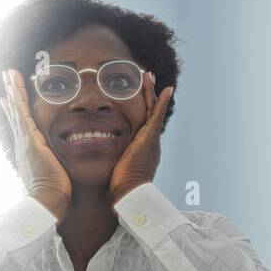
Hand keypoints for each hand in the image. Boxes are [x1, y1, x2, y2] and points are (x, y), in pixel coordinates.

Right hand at [0, 69, 70, 219]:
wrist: (46, 203)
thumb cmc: (52, 196)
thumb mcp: (52, 178)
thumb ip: (53, 169)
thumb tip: (57, 170)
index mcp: (27, 153)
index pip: (21, 127)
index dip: (15, 112)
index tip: (9, 100)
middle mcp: (22, 145)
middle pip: (15, 114)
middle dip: (11, 95)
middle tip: (6, 78)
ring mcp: (24, 142)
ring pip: (17, 111)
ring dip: (12, 91)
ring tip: (8, 74)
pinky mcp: (30, 141)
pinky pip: (22, 115)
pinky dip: (18, 100)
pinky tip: (14, 88)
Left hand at [108, 72, 172, 204]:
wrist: (129, 195)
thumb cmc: (120, 189)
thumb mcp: (115, 172)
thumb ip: (112, 164)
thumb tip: (104, 167)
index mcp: (142, 149)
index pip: (142, 124)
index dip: (142, 110)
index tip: (140, 97)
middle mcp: (150, 142)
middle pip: (150, 113)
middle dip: (149, 96)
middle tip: (148, 79)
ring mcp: (151, 139)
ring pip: (152, 110)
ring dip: (152, 92)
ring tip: (150, 76)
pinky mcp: (149, 138)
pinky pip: (157, 115)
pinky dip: (161, 102)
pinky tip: (166, 89)